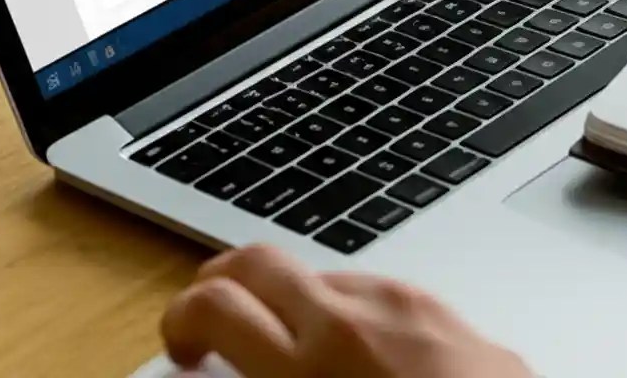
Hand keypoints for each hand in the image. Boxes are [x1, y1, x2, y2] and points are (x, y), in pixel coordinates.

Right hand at [161, 244, 532, 377]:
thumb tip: (235, 374)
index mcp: (310, 366)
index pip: (212, 304)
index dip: (180, 320)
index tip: (183, 347)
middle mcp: (355, 319)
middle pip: (255, 259)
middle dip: (220, 282)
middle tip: (211, 322)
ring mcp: (406, 303)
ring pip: (320, 273)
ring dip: (292, 301)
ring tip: (291, 350)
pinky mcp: (446, 307)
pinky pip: (378, 293)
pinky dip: (351, 312)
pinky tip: (361, 356)